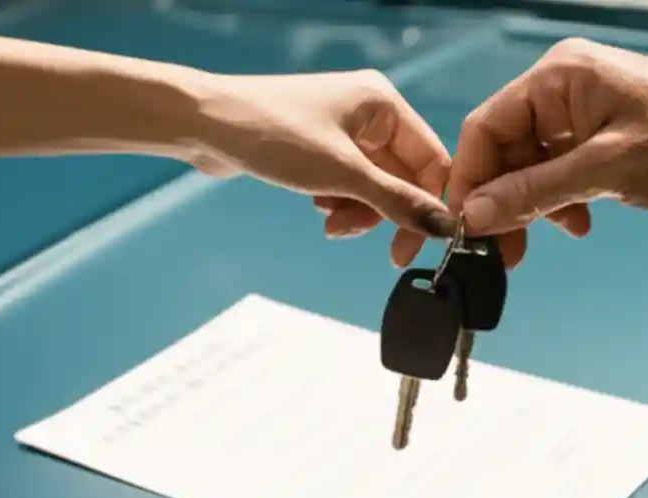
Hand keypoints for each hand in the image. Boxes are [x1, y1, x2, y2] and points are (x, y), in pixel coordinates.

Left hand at [187, 70, 455, 259]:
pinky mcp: (321, 147)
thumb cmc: (272, 133)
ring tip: (329, 221)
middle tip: (367, 242)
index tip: (415, 245)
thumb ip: (396, 202)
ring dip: (357, 211)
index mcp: (383, 103)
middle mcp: (369, 112)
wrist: (204, 125)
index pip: (431, 161)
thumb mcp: (342, 173)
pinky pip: (349, 184)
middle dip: (381, 212)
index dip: (428, 206)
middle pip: (402, 178)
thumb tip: (443, 227)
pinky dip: (339, 202)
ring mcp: (344, 129)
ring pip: (374, 186)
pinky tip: (317, 205)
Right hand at [435, 38, 647, 267]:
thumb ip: (536, 191)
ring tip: (532, 246)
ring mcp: (581, 113)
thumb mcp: (607, 170)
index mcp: (557, 78)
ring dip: (530, 207)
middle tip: (497, 251)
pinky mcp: (598, 136)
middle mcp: (562, 90)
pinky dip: (558, 201)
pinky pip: (558, 172)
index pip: (485, 128)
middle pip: (503, 150)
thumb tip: (477, 214)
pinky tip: (576, 223)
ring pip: (529, 166)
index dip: (470, 181)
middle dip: (499, 202)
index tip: (463, 227)